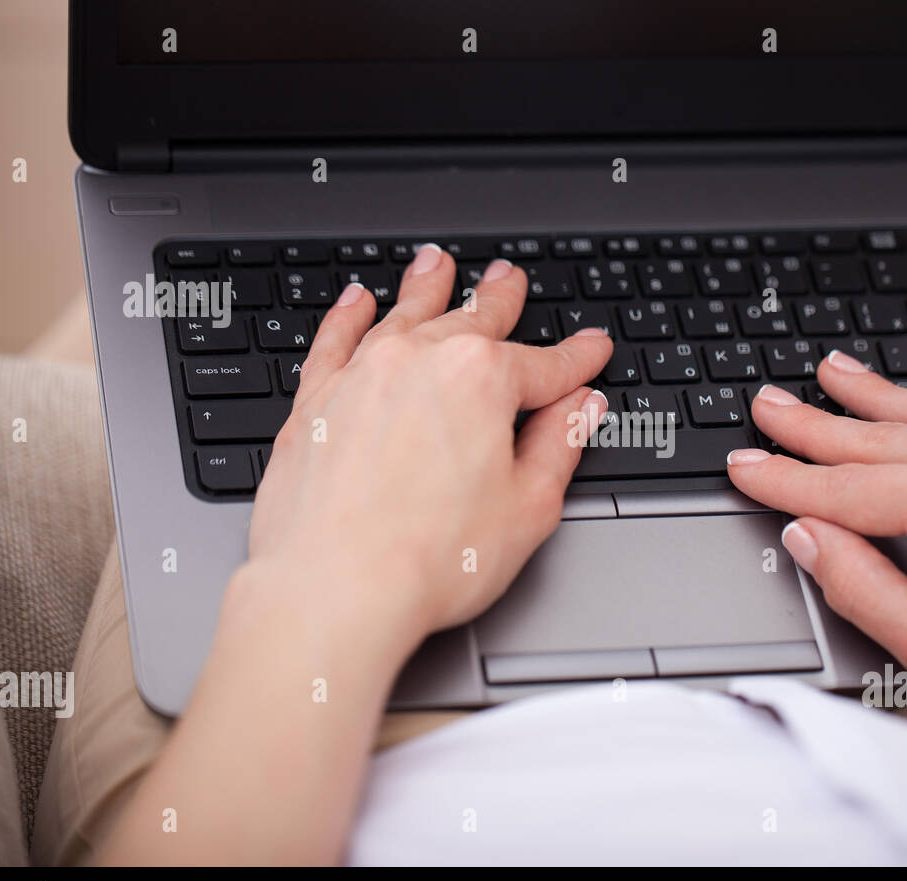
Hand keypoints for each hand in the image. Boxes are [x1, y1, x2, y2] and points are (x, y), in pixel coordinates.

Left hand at [243, 246, 611, 665]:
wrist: (334, 589)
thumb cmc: (430, 561)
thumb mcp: (528, 509)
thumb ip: (558, 447)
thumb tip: (579, 409)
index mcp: (483, 381)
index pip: (546, 364)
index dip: (577, 358)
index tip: (592, 348)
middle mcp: (420, 362)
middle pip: (472, 320)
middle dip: (499, 299)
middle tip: (511, 278)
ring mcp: (362, 376)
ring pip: (403, 316)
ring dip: (426, 288)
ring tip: (438, 264)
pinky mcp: (314, 403)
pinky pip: (335, 341)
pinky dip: (348, 317)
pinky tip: (358, 301)